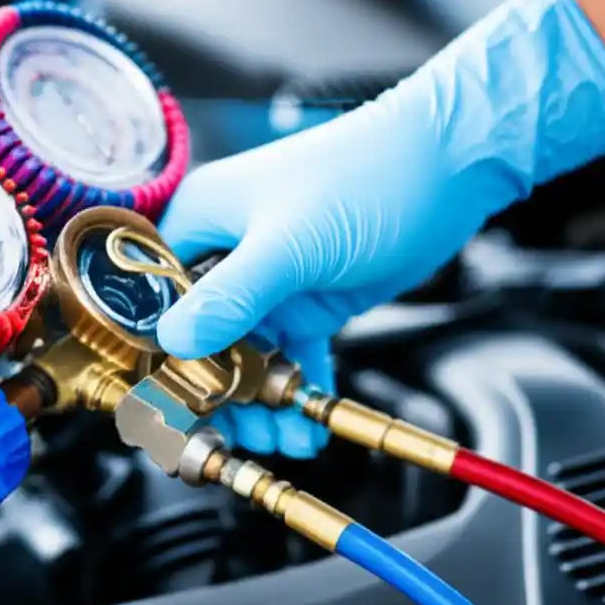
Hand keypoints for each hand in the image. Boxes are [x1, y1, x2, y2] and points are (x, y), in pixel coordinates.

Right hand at [157, 0, 604, 456]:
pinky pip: (289, 355)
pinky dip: (295, 390)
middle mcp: (227, 250)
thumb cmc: (366, 174)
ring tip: (277, 441)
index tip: (170, 405)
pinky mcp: (308, 299)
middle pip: (198, 337)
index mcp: (200, 220)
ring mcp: (269, 278)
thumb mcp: (290, 244)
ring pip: (245, 355)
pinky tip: (304, 427)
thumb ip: (231, 297)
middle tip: (229, 438)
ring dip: (258, 402)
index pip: (155, 299)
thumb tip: (175, 342)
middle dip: (214, 393)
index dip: (158, 354)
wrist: (448, 162)